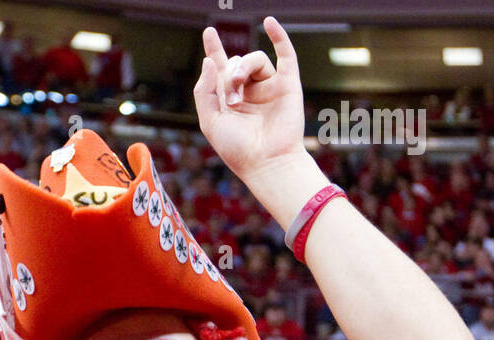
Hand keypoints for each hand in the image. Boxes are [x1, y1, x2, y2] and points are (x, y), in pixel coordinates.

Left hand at [193, 18, 304, 184]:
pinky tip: (269, 22)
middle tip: (231, 98)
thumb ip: (204, 91)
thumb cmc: (237, 150)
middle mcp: (249, 91)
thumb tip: (209, 61)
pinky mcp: (288, 85)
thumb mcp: (210, 122)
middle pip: (235, 62)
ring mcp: (269, 87)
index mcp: (229, 99)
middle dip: (229, 73)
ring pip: (254, 59)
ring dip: (243, 67)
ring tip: (239, 89)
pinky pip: (285, 54)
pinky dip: (278, 36)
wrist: (266, 162)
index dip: (214, 49)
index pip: (220, 68)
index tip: (209, 32)